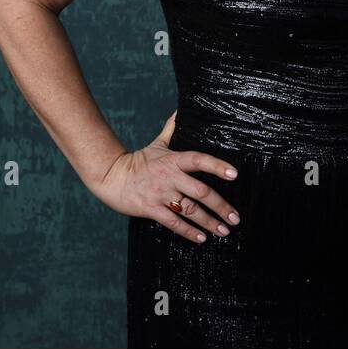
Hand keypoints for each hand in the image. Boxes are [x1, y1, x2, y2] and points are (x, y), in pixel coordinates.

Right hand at [94, 110, 240, 243]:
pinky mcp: (151, 209)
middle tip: (235, 217)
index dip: (217, 166)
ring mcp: (160, 194)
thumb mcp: (157, 144)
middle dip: (221, 206)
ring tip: (224, 231)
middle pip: (201, 192)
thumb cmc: (137, 161)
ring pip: (190, 210)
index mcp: (173, 160)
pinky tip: (202, 238)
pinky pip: (174, 222)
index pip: (199, 160)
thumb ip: (171, 128)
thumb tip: (180, 110)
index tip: (234, 175)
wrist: (111, 176)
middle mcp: (170, 177)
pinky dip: (189, 232)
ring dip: (209, 222)